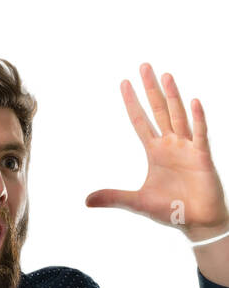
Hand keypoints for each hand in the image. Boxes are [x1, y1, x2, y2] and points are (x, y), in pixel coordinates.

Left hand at [85, 64, 228, 239]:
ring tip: (165, 76)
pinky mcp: (202, 157)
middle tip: (143, 66)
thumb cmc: (171, 209)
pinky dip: (197, 119)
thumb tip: (85, 200)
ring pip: (178, 116)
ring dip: (172, 96)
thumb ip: (113, 198)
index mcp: (155, 152)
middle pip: (159, 110)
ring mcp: (187, 148)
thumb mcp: (136, 202)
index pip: (140, 121)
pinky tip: (193, 102)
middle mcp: (171, 145)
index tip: (124, 84)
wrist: (197, 221)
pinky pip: (199, 135)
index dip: (132, 103)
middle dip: (150, 90)